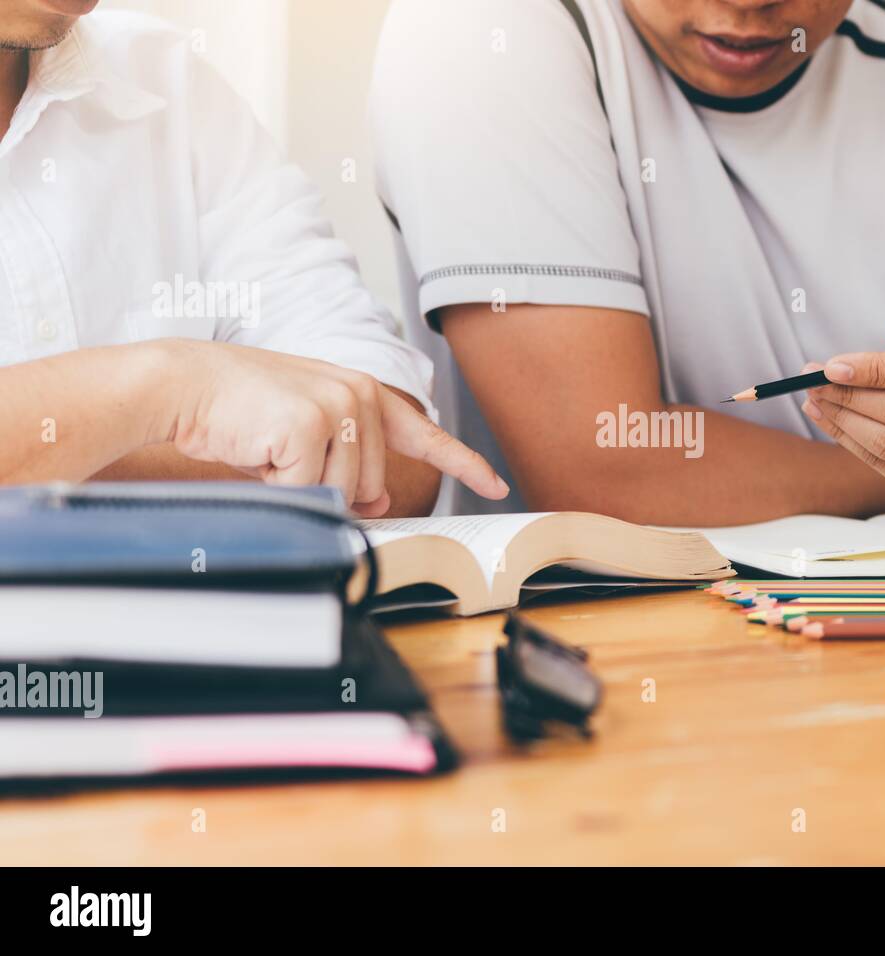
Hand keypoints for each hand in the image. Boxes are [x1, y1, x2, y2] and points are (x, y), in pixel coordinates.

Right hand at [155, 339, 508, 515]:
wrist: (186, 384)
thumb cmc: (242, 411)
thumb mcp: (308, 432)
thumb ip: (350, 460)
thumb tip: (377, 501)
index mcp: (364, 393)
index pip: (424, 433)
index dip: (463, 463)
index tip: (496, 483)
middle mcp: (361, 394)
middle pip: (371, 484)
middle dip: (329, 487)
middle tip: (284, 455)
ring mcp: (339, 406)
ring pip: (342, 491)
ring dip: (299, 484)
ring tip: (268, 445)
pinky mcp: (312, 424)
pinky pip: (308, 490)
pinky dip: (278, 485)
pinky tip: (258, 448)